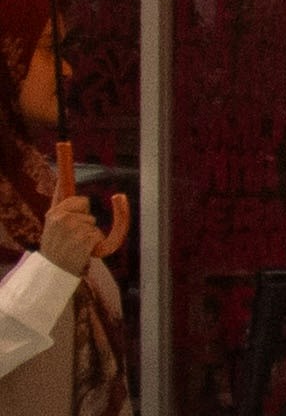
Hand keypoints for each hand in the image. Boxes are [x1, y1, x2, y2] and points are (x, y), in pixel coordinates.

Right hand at [45, 146, 122, 264]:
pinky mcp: (80, 239)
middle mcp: (57, 217)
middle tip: (73, 234)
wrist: (55, 272)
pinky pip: (97, 235)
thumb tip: (102, 197)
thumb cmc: (62, 249)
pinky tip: (81, 251)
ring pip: (92, 222)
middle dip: (85, 217)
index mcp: (53, 212)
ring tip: (76, 245)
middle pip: (84, 204)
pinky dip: (94, 244)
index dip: (64, 164)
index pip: (61, 187)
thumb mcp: (61, 229)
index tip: (65, 144)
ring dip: (90, 234)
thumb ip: (70, 212)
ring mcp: (68, 228)